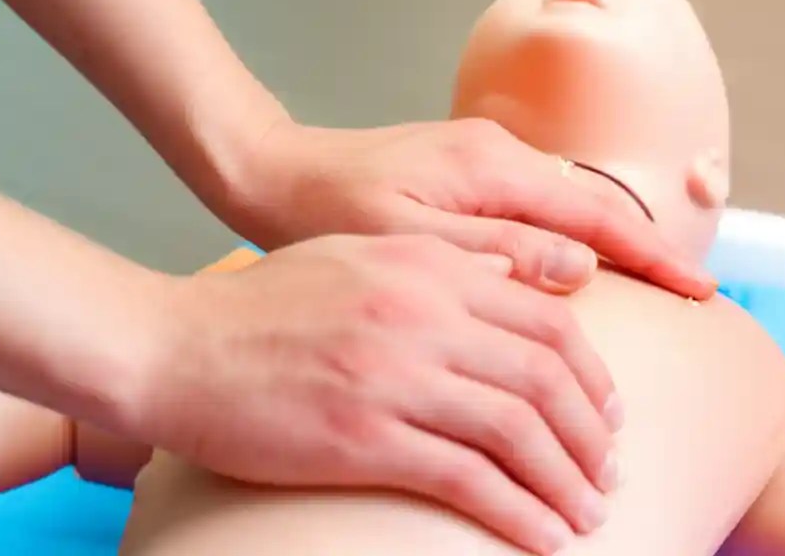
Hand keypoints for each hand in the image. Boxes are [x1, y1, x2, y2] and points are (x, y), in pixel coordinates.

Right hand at [133, 234, 621, 554]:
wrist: (175, 346)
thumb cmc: (260, 307)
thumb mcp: (356, 257)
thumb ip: (440, 266)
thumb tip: (515, 282)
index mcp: (427, 266)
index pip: (547, 319)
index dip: (593, 373)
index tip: (608, 412)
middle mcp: (422, 314)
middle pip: (546, 375)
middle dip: (593, 433)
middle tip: (609, 470)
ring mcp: (394, 375)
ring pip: (518, 430)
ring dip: (566, 480)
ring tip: (588, 514)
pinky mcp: (363, 437)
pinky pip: (467, 478)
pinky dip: (518, 512)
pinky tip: (542, 537)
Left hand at [227, 119, 715, 298]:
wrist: (269, 170)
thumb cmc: (322, 210)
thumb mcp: (405, 242)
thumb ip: (494, 253)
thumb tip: (580, 268)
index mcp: (489, 168)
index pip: (596, 215)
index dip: (654, 259)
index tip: (702, 295)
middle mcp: (497, 154)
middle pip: (594, 208)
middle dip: (644, 256)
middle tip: (689, 308)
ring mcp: (481, 159)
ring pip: (567, 208)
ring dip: (609, 252)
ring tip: (647, 304)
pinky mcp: (464, 173)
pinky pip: (536, 208)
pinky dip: (568, 241)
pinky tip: (575, 279)